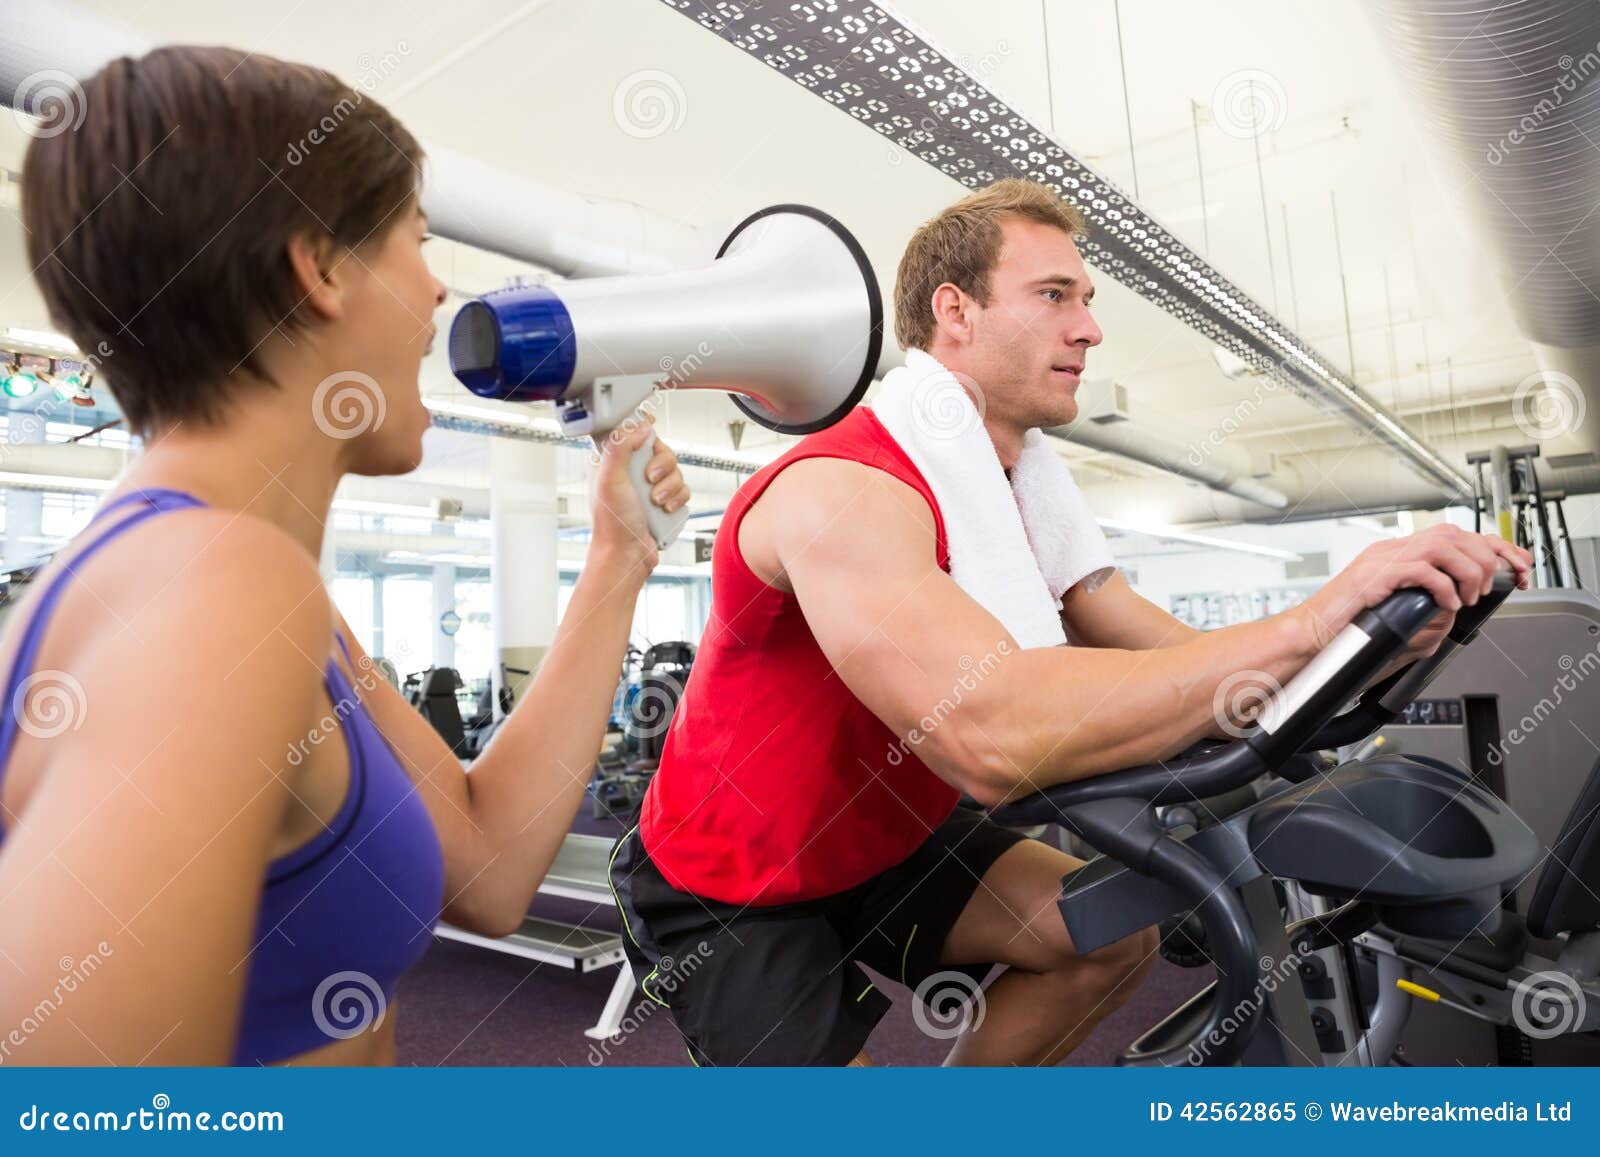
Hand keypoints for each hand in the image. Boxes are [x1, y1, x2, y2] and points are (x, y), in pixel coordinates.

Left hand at [590, 419, 689, 572]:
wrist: (627, 555)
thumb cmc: (612, 523)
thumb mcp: (609, 478)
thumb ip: (621, 446)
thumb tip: (641, 427)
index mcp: (613, 461)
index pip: (632, 433)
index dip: (643, 433)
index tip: (649, 440)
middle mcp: (631, 471)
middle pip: (661, 450)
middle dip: (662, 465)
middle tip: (650, 479)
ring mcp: (649, 487)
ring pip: (675, 470)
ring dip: (670, 486)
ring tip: (656, 502)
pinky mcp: (664, 501)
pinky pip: (683, 489)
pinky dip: (677, 499)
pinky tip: (665, 510)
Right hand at [1297, 524, 1531, 656]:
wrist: (1309, 635)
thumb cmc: (1346, 628)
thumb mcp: (1394, 611)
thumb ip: (1426, 604)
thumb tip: (1455, 606)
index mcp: (1399, 555)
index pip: (1457, 536)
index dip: (1495, 548)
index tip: (1518, 566)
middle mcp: (1392, 550)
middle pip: (1456, 534)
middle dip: (1489, 559)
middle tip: (1489, 589)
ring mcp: (1382, 560)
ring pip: (1444, 545)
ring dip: (1468, 571)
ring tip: (1468, 596)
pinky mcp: (1374, 576)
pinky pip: (1420, 569)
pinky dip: (1443, 586)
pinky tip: (1446, 602)